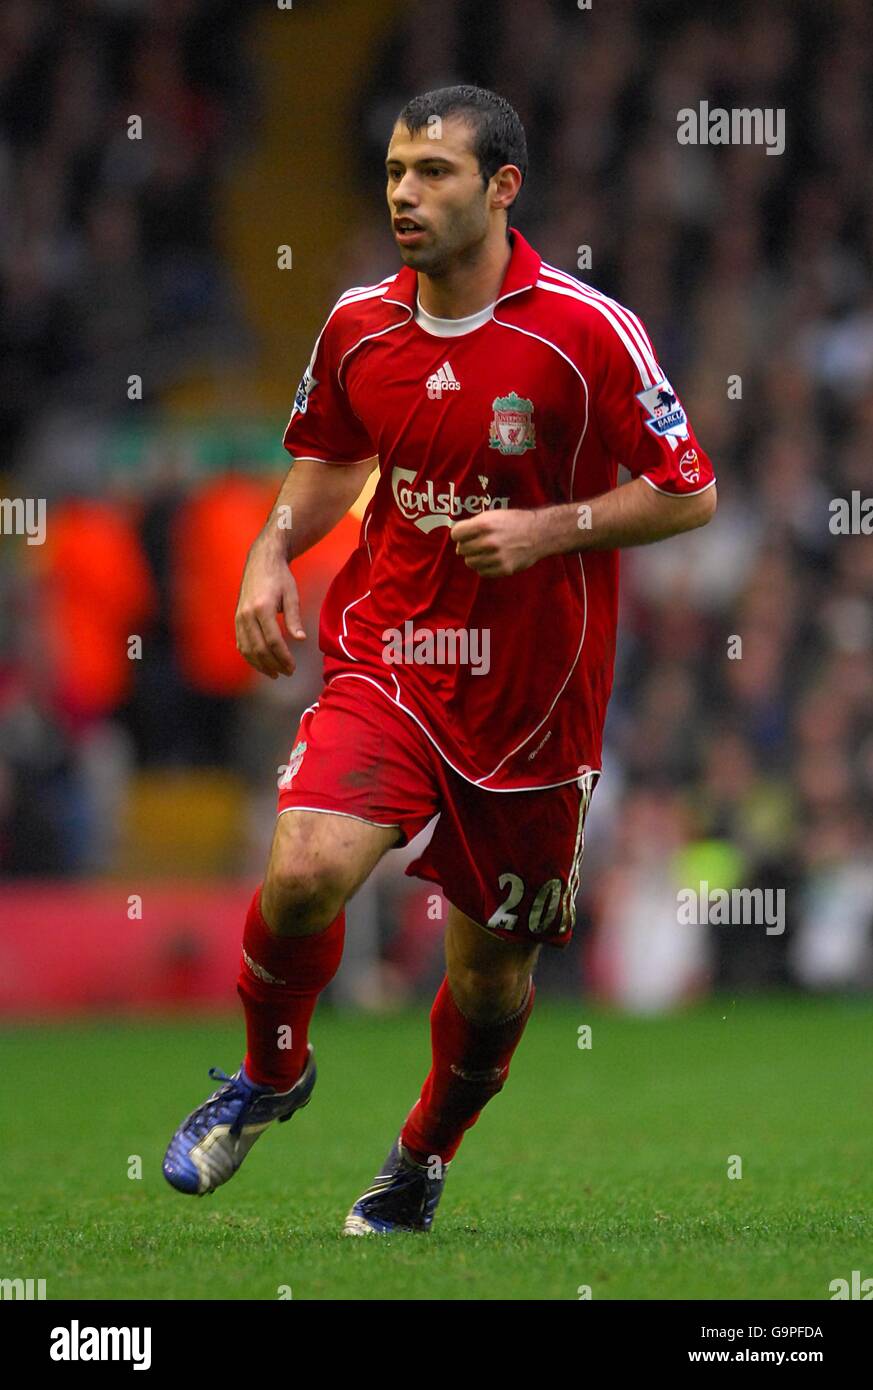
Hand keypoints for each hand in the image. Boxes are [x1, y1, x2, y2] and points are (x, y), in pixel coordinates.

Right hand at [235, 539, 305, 678]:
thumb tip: (301, 640)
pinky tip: (261, 664)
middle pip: (259, 648)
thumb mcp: (292, 594)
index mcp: (262, 607)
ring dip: (260, 665)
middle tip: (288, 673)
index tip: (293, 668)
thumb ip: (295, 618)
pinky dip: (250, 657)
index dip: (283, 657)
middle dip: (273, 664)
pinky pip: (241, 643)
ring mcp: (239, 617)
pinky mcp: (237, 619)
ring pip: (247, 649)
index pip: (273, 640)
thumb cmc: (280, 577)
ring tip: (275, 673)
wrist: (261, 561)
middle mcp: (247, 614)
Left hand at [451, 508, 542, 577]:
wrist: (539, 533)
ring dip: (475, 557)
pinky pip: (481, 572)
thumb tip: (457, 538)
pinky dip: (484, 567)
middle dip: (467, 546)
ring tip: (485, 551)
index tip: (464, 534)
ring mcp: (496, 557)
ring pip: (470, 562)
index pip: (456, 534)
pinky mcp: (503, 569)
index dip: (459, 534)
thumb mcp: (492, 515)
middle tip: (477, 543)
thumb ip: (473, 525)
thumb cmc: (514, 522)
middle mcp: (489, 542)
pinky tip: (492, 559)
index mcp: (484, 525)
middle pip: (461, 549)